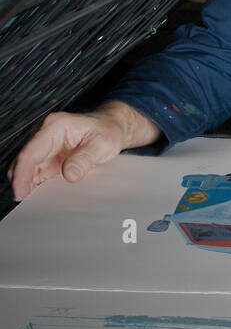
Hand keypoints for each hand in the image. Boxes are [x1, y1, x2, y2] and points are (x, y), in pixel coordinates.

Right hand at [6, 102, 159, 200]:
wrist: (113, 127)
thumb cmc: (108, 131)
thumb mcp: (102, 145)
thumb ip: (84, 159)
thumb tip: (69, 175)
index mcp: (55, 126)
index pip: (31, 152)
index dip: (22, 173)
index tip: (20, 191)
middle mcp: (47, 135)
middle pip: (25, 159)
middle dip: (19, 180)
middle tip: (21, 200)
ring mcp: (47, 146)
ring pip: (28, 167)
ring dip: (25, 183)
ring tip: (27, 202)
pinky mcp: (51, 157)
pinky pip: (36, 171)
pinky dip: (33, 183)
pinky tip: (35, 195)